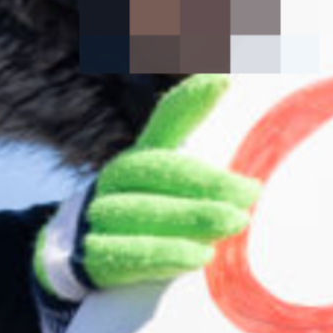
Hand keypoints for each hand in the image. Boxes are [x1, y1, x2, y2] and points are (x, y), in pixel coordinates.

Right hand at [31, 75, 260, 303]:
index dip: (189, 102)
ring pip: (140, 212)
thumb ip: (188, 127)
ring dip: (190, 217)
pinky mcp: (95, 258)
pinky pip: (127, 254)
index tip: (225, 80)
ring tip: (235, 221)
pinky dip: (165, 254)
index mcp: (135, 160)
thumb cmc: (139, 204)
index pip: (164, 126)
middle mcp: (112, 183)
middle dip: (205, 181)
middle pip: (155, 173)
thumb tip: (223, 75)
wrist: (81, 254)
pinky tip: (201, 257)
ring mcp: (98, 218)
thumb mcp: (161, 169)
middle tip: (250, 192)